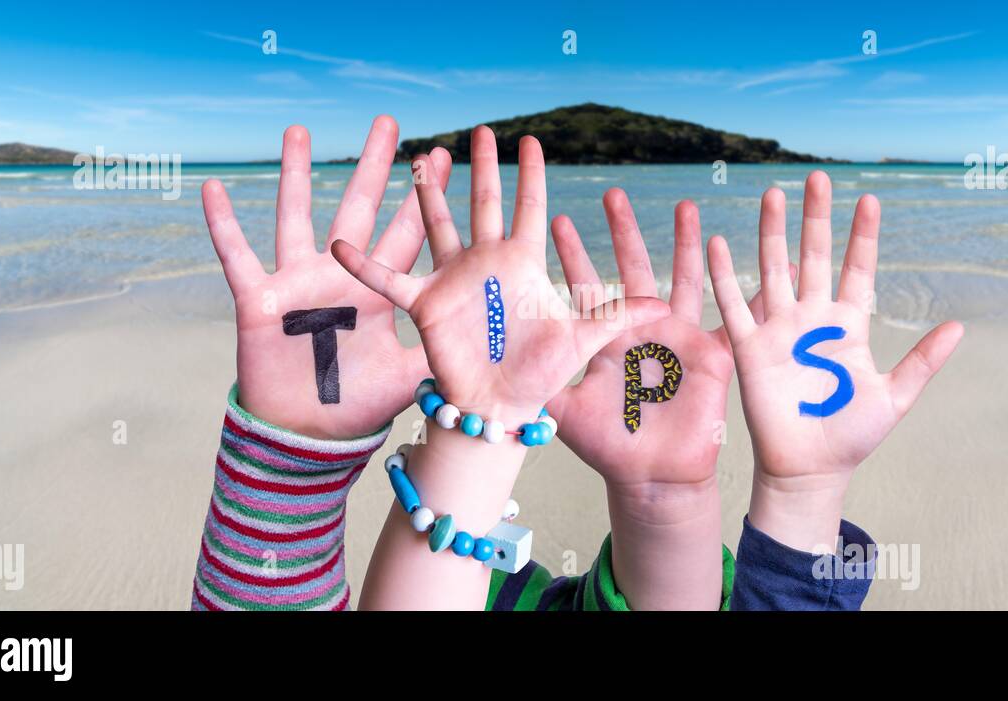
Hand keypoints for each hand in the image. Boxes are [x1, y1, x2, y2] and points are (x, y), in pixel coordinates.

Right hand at [202, 118, 451, 438]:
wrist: (306, 437)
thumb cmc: (355, 407)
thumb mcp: (408, 376)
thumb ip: (441, 352)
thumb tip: (492, 342)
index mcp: (377, 292)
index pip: (404, 234)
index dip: (422, 197)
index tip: (442, 157)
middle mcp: (338, 277)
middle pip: (358, 208)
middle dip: (372, 166)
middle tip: (388, 123)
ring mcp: (297, 283)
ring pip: (296, 215)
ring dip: (295, 174)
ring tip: (298, 130)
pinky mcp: (258, 299)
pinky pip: (236, 255)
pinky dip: (222, 225)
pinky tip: (212, 189)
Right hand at [331, 127, 668, 424]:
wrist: (499, 406)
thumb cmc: (541, 373)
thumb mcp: (584, 339)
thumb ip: (618, 315)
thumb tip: (666, 303)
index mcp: (523, 264)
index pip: (528, 207)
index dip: (530, 175)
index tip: (531, 140)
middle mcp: (486, 263)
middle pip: (483, 202)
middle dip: (483, 167)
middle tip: (481, 131)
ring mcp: (453, 280)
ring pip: (437, 224)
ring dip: (429, 194)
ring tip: (421, 158)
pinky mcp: (425, 304)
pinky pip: (388, 280)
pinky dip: (364, 265)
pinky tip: (341, 246)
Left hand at [548, 190, 732, 487]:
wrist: (652, 477)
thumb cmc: (609, 446)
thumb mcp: (567, 409)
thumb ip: (540, 379)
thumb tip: (495, 360)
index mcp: (608, 340)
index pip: (588, 288)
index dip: (573, 257)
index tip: (557, 222)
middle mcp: (643, 331)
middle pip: (633, 270)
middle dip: (624, 232)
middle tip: (612, 193)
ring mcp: (679, 338)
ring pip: (683, 278)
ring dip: (684, 243)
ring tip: (684, 205)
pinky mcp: (711, 355)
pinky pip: (731, 316)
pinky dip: (739, 287)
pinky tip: (739, 255)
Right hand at [707, 172, 962, 549]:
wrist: (810, 469)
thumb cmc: (851, 437)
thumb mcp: (895, 397)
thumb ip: (923, 361)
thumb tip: (960, 326)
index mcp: (848, 326)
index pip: (856, 269)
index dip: (862, 236)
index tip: (868, 199)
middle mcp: (812, 320)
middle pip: (814, 256)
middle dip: (816, 217)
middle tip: (816, 177)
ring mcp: (779, 331)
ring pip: (774, 269)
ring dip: (772, 232)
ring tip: (772, 193)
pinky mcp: (750, 349)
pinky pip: (734, 306)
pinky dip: (726, 276)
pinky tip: (719, 242)